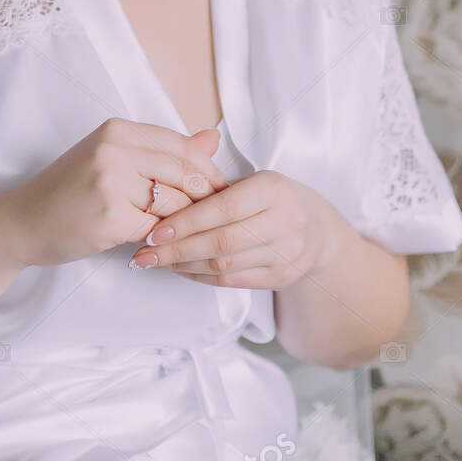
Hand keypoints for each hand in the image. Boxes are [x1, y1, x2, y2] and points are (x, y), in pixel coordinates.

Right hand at [0, 117, 228, 269]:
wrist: (20, 222)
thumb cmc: (68, 193)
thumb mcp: (113, 160)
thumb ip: (163, 151)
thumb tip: (214, 139)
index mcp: (118, 130)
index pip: (182, 145)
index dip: (208, 170)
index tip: (219, 189)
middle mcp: (114, 148)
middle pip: (185, 172)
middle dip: (205, 197)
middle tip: (212, 216)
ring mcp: (111, 181)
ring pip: (176, 202)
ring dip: (184, 221)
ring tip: (180, 231)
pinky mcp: (110, 215)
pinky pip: (157, 227)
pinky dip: (163, 237)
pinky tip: (155, 243)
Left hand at [128, 169, 344, 289]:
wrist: (317, 229)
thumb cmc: (272, 199)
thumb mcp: (252, 180)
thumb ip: (212, 180)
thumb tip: (163, 181)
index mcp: (274, 189)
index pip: (225, 207)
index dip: (187, 221)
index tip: (154, 230)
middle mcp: (285, 222)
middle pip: (222, 241)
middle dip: (177, 249)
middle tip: (143, 254)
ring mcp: (286, 253)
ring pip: (225, 264)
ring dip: (184, 265)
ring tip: (155, 262)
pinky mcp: (282, 277)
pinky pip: (232, 280)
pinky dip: (201, 275)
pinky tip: (179, 269)